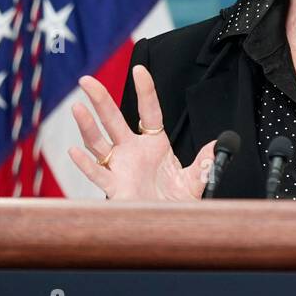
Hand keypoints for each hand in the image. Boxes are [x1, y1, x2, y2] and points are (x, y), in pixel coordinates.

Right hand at [68, 65, 216, 200]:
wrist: (167, 225)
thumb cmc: (176, 200)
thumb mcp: (196, 179)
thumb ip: (206, 162)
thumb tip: (221, 145)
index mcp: (154, 144)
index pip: (149, 111)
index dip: (144, 91)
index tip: (139, 70)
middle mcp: (133, 151)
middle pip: (113, 120)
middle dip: (100, 100)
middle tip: (86, 80)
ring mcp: (121, 167)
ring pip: (99, 143)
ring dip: (87, 127)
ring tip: (77, 108)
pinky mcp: (114, 188)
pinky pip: (97, 175)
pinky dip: (85, 164)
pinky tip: (74, 151)